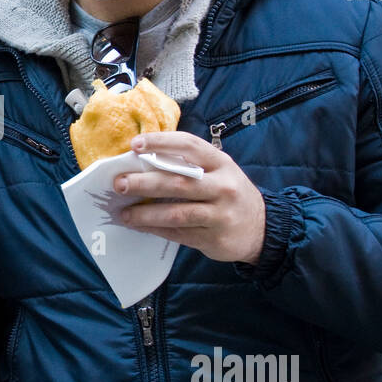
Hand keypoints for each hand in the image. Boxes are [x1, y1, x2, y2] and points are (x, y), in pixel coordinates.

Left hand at [114, 130, 266, 264]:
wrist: (262, 228)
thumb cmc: (230, 193)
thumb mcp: (219, 172)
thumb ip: (190, 166)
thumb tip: (143, 163)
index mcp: (221, 163)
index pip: (189, 146)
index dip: (161, 142)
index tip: (135, 144)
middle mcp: (223, 187)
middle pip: (178, 183)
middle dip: (144, 183)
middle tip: (119, 184)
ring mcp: (221, 214)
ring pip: (176, 213)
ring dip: (145, 214)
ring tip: (124, 213)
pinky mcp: (215, 239)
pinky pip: (179, 234)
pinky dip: (157, 230)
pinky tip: (141, 227)